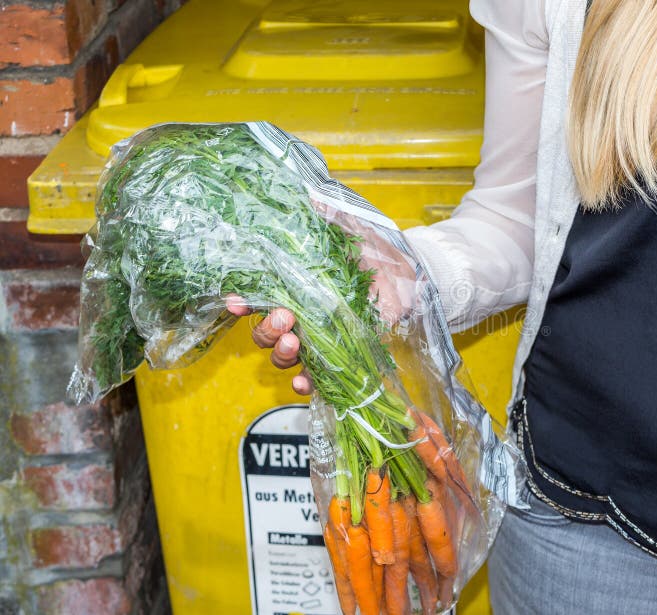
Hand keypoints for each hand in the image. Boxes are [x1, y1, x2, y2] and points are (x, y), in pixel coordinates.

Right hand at [226, 226, 415, 395]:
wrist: (412, 274)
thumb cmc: (375, 249)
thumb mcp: (347, 226)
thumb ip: (321, 213)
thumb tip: (301, 192)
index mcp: (293, 286)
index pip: (256, 298)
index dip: (241, 303)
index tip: (236, 301)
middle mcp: (300, 314)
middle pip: (265, 332)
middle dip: (267, 328)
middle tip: (284, 317)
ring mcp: (319, 337)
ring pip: (283, 355)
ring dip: (280, 353)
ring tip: (295, 341)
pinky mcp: (341, 357)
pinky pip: (316, 377)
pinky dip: (305, 383)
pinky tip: (302, 380)